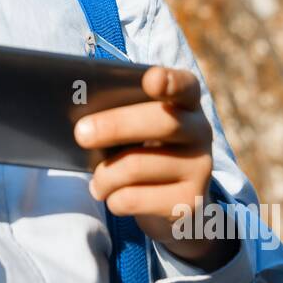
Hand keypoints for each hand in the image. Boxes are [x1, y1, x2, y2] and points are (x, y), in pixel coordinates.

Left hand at [74, 66, 232, 267]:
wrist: (170, 202)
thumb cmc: (141, 150)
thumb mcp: (134, 126)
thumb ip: (117, 113)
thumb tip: (83, 124)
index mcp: (185, 102)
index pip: (184, 85)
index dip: (170, 82)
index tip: (152, 79)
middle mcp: (200, 131)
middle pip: (160, 123)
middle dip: (115, 126)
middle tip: (81, 133)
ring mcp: (200, 168)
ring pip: (136, 166)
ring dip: (104, 175)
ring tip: (97, 181)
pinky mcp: (189, 202)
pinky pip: (134, 199)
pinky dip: (113, 199)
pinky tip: (114, 197)